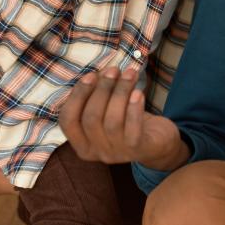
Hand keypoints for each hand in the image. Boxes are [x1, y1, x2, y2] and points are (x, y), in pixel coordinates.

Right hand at [59, 66, 189, 170]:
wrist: (157, 141)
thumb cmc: (127, 119)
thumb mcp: (108, 107)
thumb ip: (100, 91)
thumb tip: (103, 73)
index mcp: (81, 142)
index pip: (67, 120)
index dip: (77, 96)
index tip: (90, 75)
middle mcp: (95, 152)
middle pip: (91, 118)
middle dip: (102, 90)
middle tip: (114, 70)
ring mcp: (116, 153)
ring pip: (112, 121)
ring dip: (120, 93)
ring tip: (130, 74)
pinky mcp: (136, 150)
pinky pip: (132, 130)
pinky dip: (134, 109)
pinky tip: (138, 93)